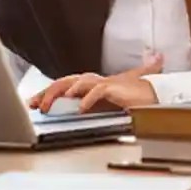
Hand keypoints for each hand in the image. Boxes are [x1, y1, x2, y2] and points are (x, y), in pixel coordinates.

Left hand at [28, 53, 162, 113]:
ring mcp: (105, 83)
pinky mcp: (115, 88)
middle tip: (33, 104)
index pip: (64, 85)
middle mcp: (95, 81)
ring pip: (77, 83)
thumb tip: (83, 107)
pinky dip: (88, 99)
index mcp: (92, 84)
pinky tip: (80, 108)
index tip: (33, 103)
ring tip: (48, 105)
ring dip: (61, 93)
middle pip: (65, 81)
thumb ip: (97, 101)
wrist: (157, 96)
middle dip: (47, 92)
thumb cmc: (136, 97)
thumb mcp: (112, 101)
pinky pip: (98, 91)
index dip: (48, 93)